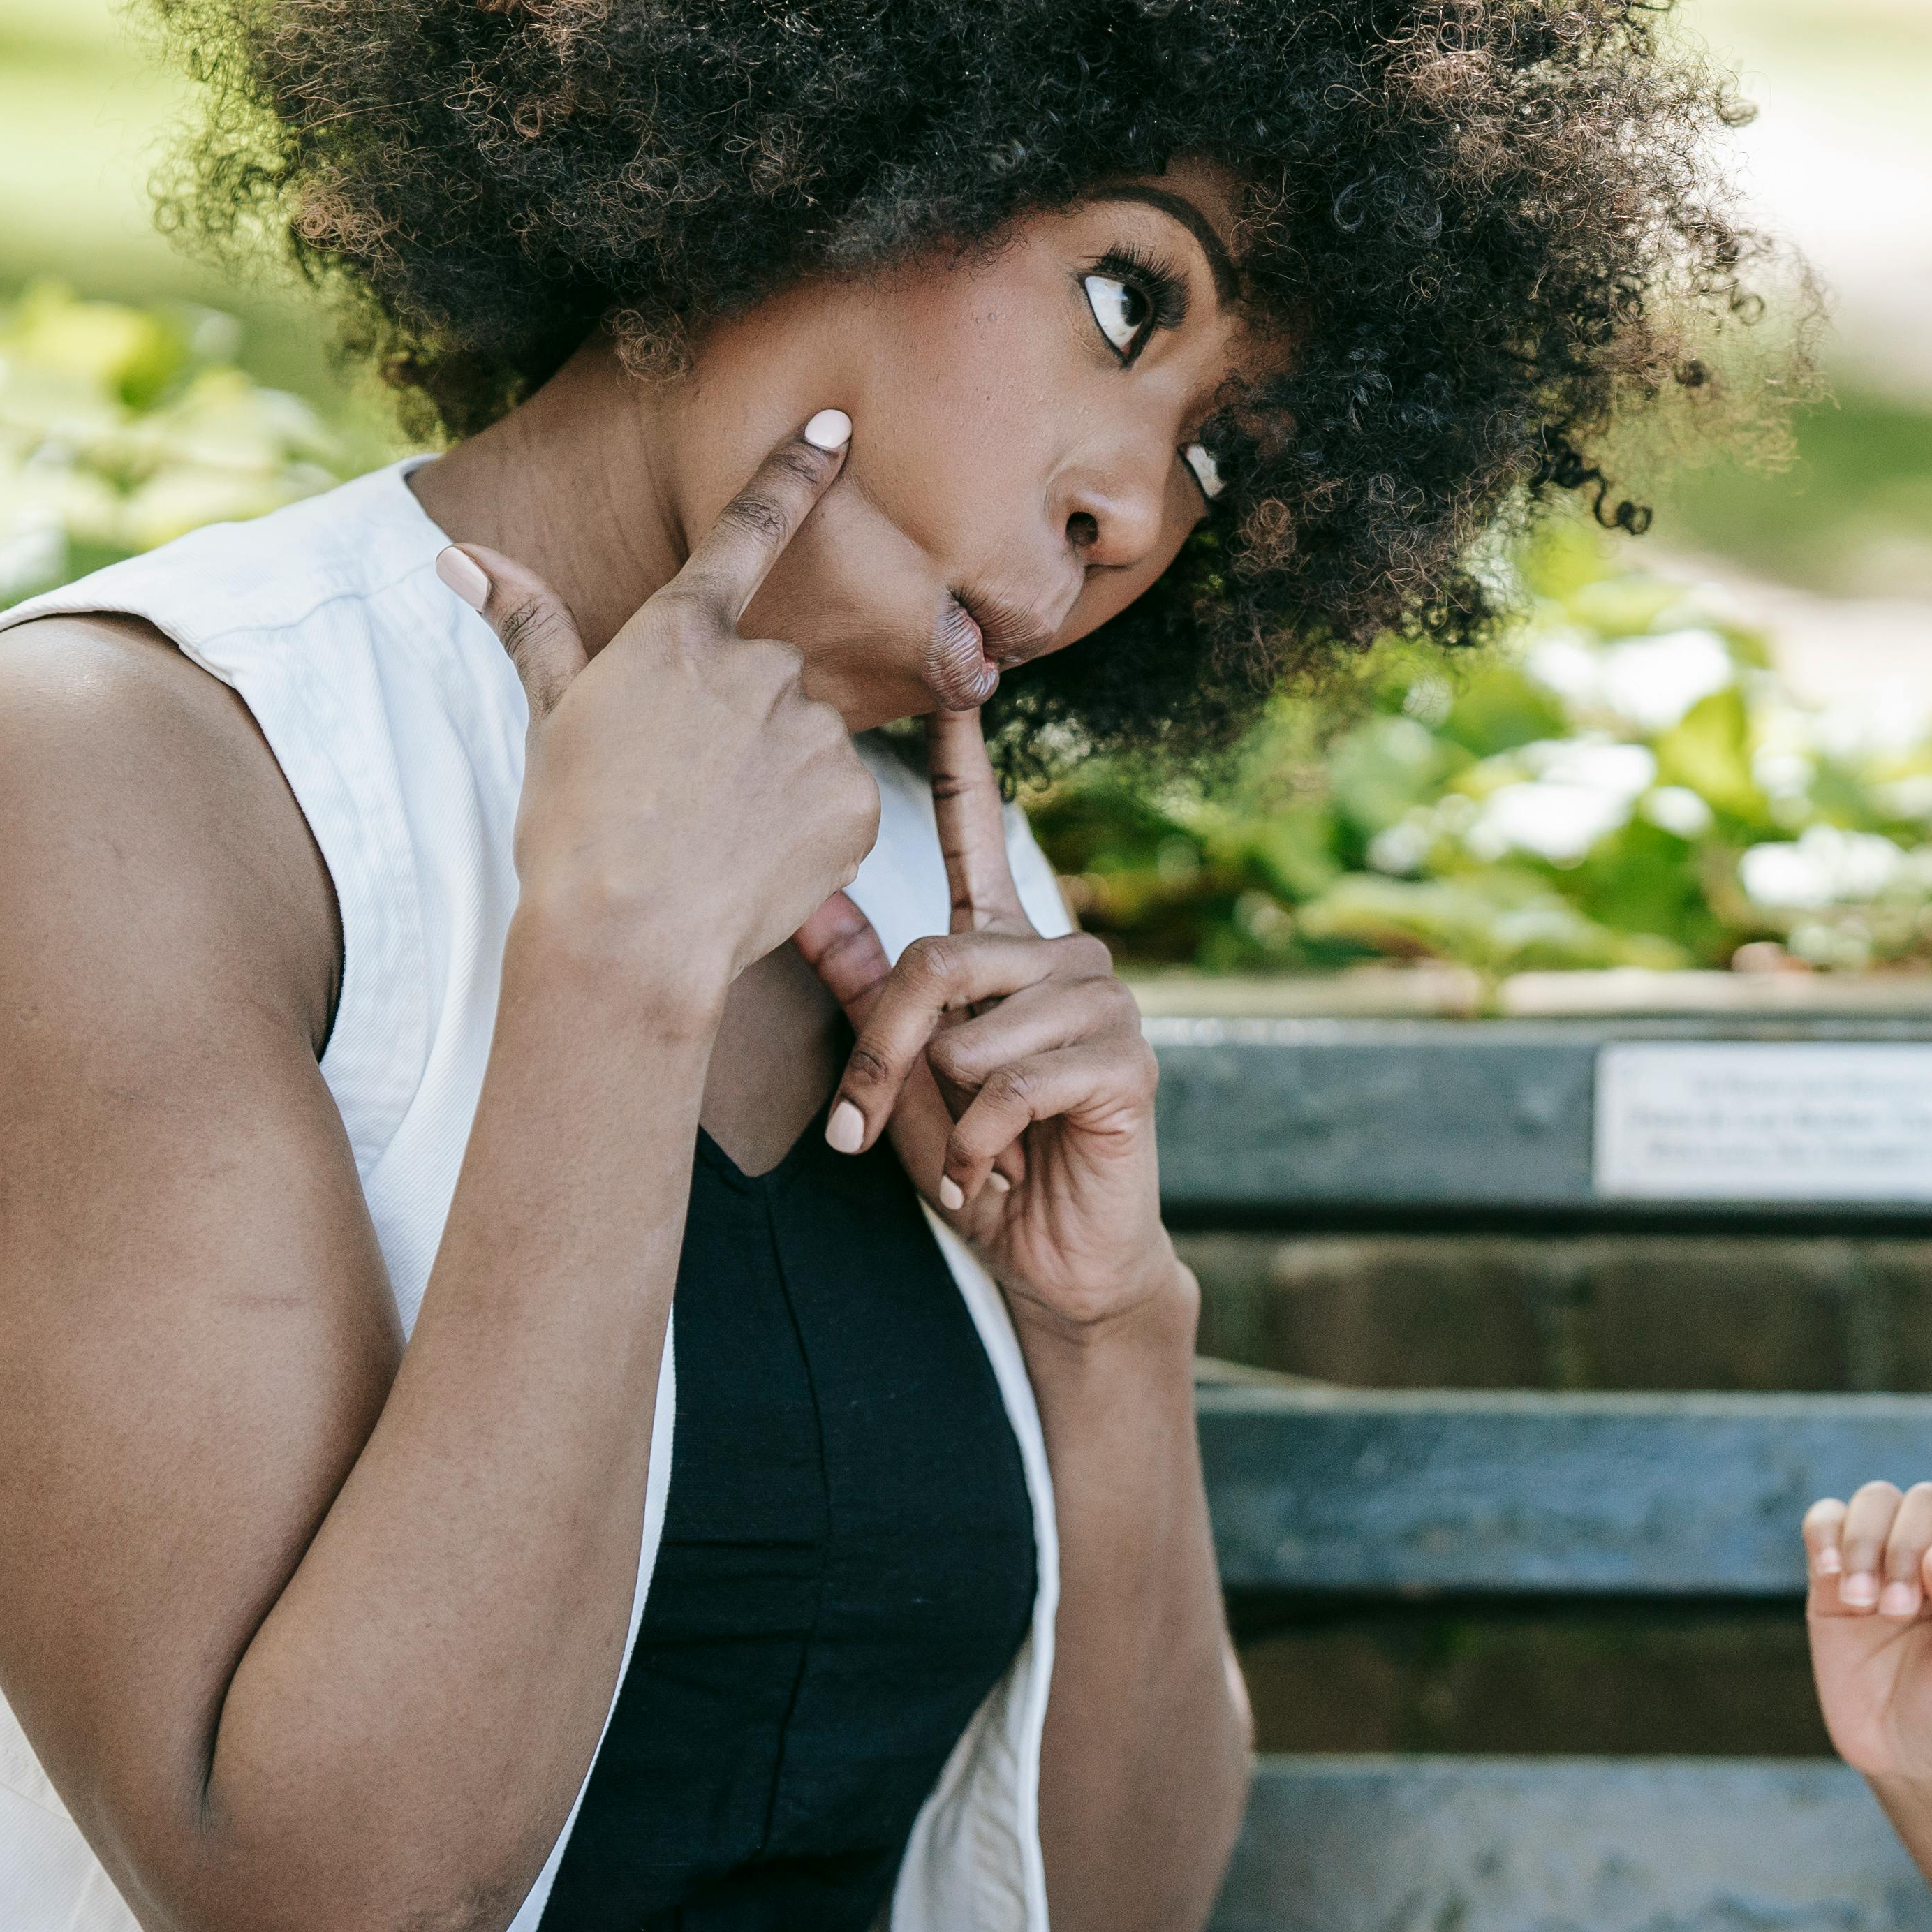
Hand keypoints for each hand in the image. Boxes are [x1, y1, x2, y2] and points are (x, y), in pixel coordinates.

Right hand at [444, 414, 881, 1013]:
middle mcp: (762, 666)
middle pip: (770, 672)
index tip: (839, 427)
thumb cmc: (573, 827)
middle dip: (741, 719)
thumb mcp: (548, 717)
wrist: (628, 940)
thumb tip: (458, 552)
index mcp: (683, 633)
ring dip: (775, 774)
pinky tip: (759, 863)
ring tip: (716, 834)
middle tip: (685, 790)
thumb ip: (527, 625)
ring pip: (807, 738)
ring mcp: (817, 732)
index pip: (751, 529)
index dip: (798, 472)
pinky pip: (842, 800)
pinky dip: (811, 827)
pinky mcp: (860, 800)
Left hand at [796, 710, 1176, 1338]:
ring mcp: (1102, 1002)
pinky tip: (997, 1172)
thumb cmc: (978, 1160)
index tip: (957, 676)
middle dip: (886, 1054)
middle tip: (866, 1128)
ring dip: (942, 1108)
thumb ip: (865, 990)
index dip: (962, 760)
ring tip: (962, 1152)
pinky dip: (984, 1141)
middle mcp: (1060, 954)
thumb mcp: (903, 1076)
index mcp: (1004, 945)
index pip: (979, 833)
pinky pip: (1015, 1079)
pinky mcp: (1126, 1060)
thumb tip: (805, 903)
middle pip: (938, 957)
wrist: (1051, 1254)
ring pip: (971, 1025)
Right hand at [1801, 1466, 1931, 1789]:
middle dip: (1906, 1545)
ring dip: (1864, 1540)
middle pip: (1928, 1501)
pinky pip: (1825, 1523)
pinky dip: (1824, 1534)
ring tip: (1863, 1601)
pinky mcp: (1836, 1578)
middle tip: (1895, 1609)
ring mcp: (1887, 1559)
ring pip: (1875, 1501)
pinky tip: (1831, 1573)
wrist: (1907, 1758)